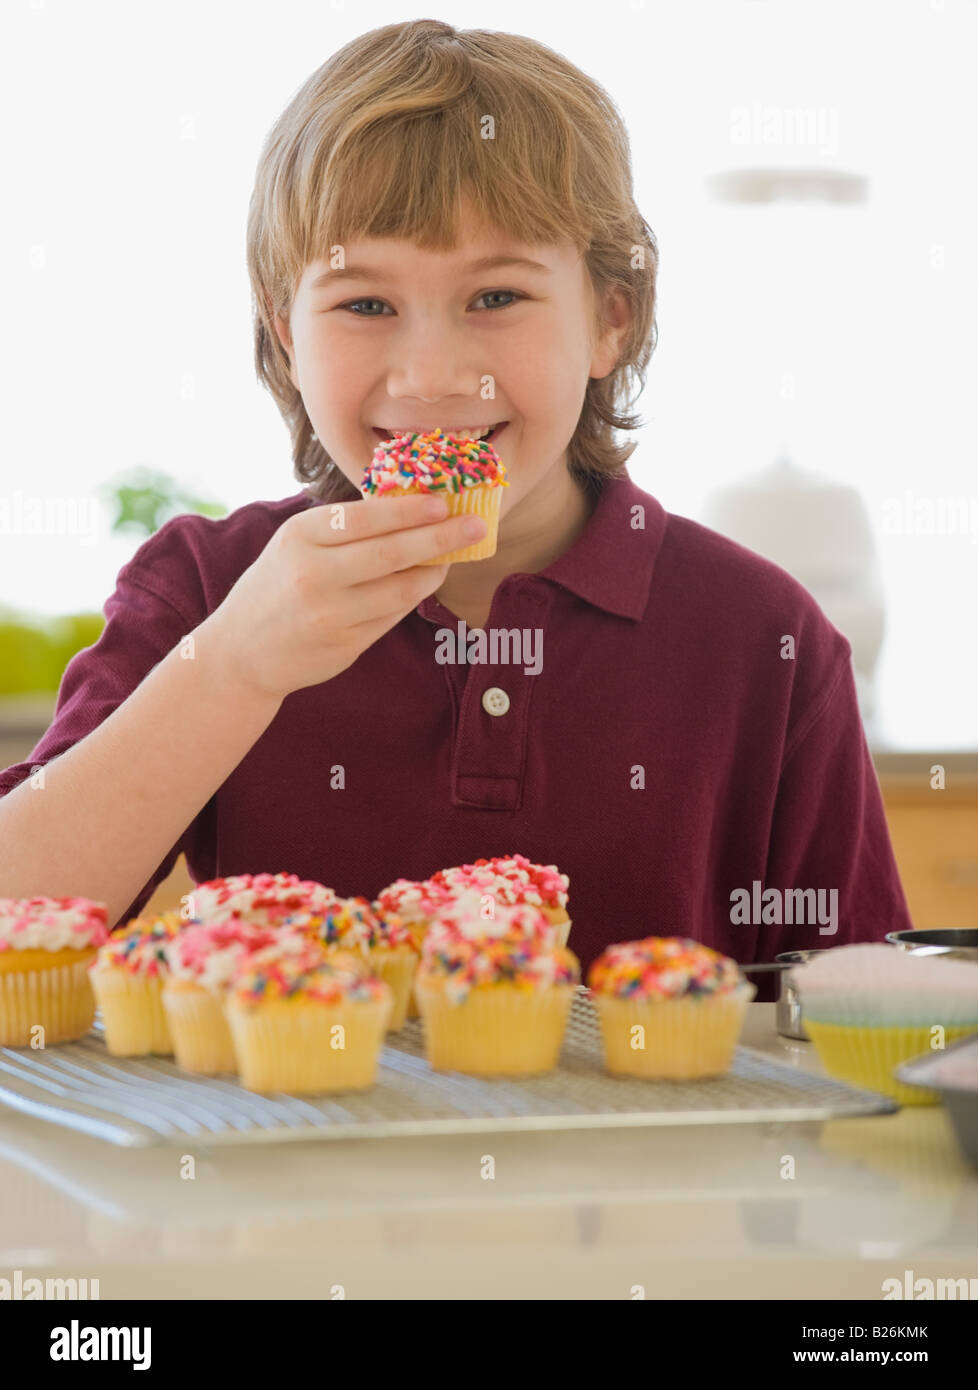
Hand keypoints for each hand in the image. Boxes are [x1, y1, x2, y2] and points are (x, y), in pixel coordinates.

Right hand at [205, 494, 485, 701]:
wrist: (241, 652)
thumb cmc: (277, 586)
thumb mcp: (294, 545)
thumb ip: (342, 529)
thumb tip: (409, 508)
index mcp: (300, 538)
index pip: (366, 517)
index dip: (409, 510)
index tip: (443, 501)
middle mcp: (314, 574)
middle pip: (391, 552)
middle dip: (440, 537)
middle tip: (474, 525)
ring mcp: (331, 614)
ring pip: (400, 588)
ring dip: (434, 570)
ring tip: (452, 556)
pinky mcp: (346, 645)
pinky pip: (392, 615)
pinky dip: (415, 596)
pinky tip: (426, 581)